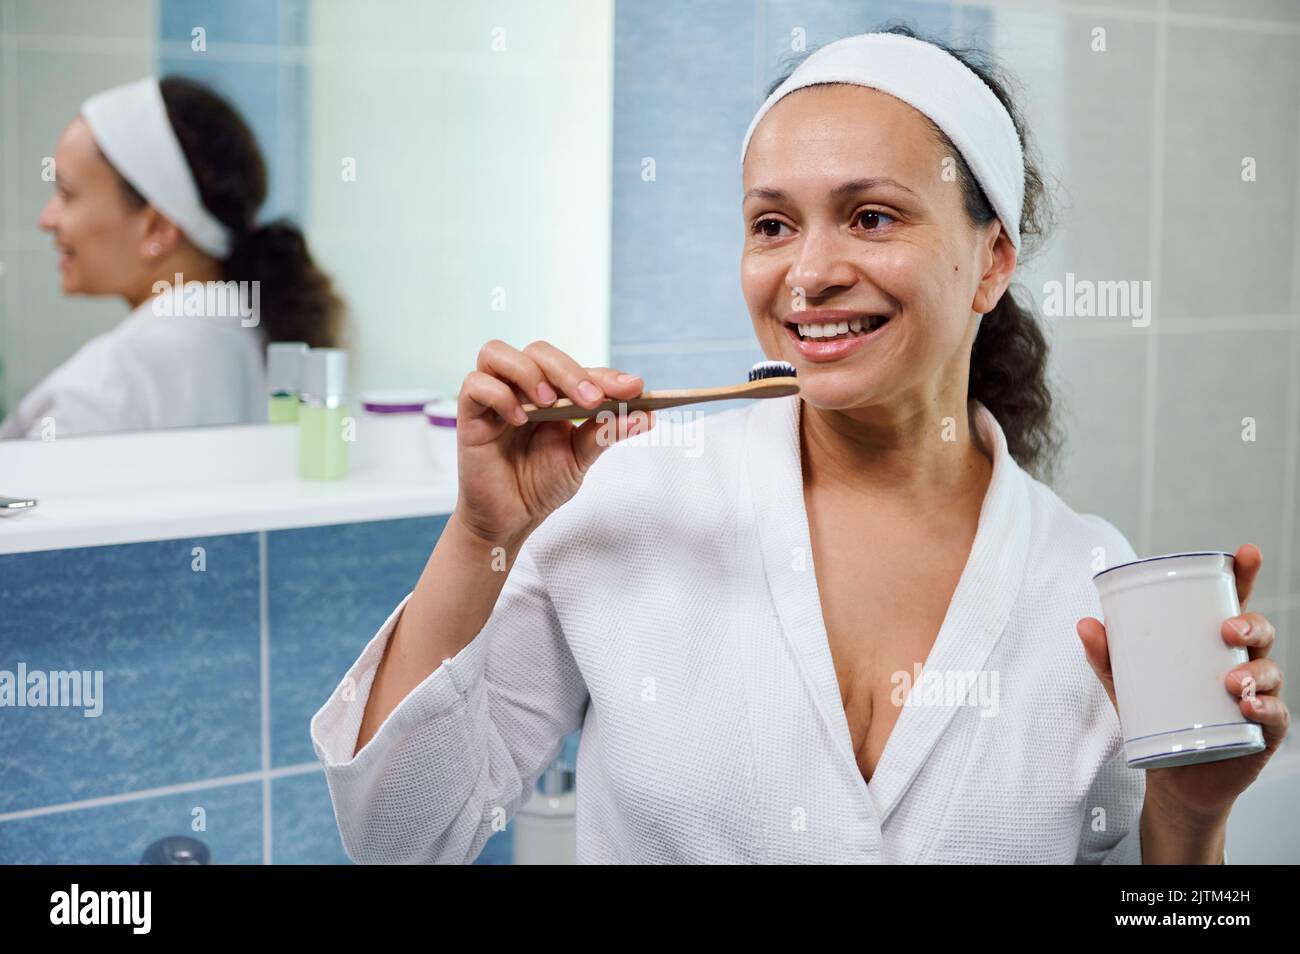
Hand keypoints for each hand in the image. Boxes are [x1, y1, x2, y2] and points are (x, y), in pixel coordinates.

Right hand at [454, 339, 652, 546]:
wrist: (509, 519)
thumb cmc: (540, 485)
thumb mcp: (580, 459)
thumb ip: (605, 433)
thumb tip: (646, 415)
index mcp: (553, 393)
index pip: (578, 369)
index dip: (606, 375)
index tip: (634, 389)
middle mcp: (522, 388)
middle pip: (539, 351)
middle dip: (569, 371)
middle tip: (592, 399)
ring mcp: (494, 397)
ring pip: (498, 353)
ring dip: (529, 372)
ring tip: (549, 402)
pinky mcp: (470, 414)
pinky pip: (475, 384)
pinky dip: (499, 394)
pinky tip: (518, 419)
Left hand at [1077, 543, 1289, 823]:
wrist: (1171, 777)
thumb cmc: (1154, 719)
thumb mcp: (1125, 686)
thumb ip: (1105, 658)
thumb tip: (1085, 623)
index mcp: (1211, 644)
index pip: (1233, 603)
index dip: (1244, 576)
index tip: (1247, 552)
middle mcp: (1241, 663)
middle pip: (1258, 632)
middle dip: (1250, 623)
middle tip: (1228, 628)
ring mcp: (1256, 696)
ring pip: (1269, 672)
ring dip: (1256, 671)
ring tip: (1232, 680)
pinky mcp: (1263, 731)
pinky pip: (1275, 715)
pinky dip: (1266, 708)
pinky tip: (1249, 706)